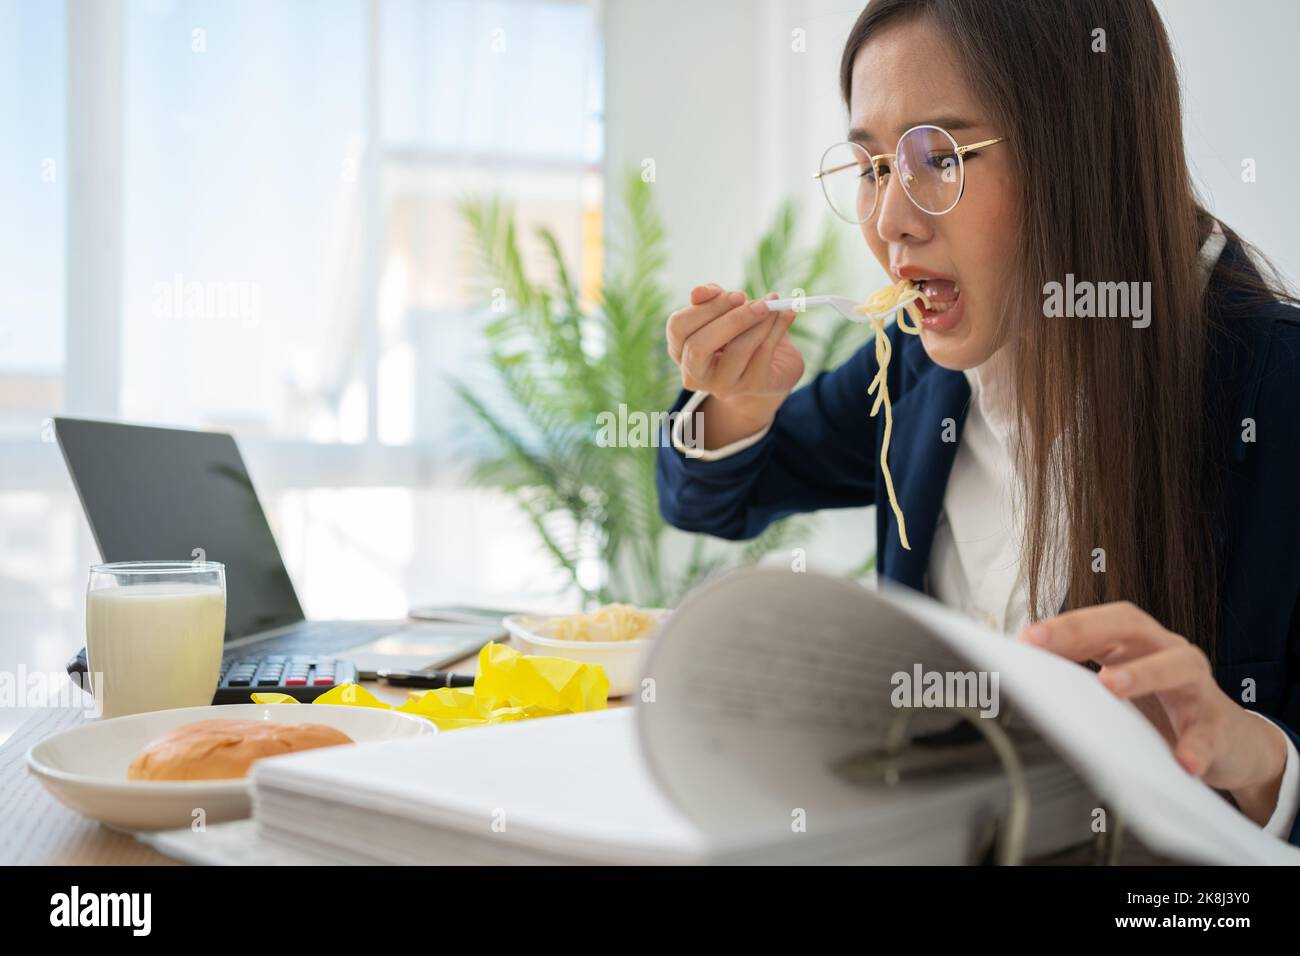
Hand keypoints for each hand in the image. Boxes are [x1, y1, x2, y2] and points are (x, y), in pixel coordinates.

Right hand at [666, 284, 803, 407]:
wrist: (771, 366)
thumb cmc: (740, 333)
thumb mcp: (724, 312)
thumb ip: (711, 299)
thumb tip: (699, 292)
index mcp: (680, 350)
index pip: (678, 327)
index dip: (706, 308)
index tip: (737, 295)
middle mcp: (694, 373)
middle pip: (699, 345)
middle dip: (732, 320)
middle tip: (759, 303)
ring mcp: (722, 385)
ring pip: (737, 350)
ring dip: (760, 322)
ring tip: (775, 306)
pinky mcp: (751, 387)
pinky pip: (763, 353)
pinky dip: (778, 328)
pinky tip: (787, 314)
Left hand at [1018, 602, 1288, 825]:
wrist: (1233, 744)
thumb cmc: (1166, 710)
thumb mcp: (1121, 691)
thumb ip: (1082, 680)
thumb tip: (1027, 679)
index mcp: (1139, 645)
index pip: (1100, 622)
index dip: (1064, 625)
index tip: (1026, 638)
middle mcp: (1169, 653)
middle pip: (1132, 626)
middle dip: (1086, 630)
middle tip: (1048, 646)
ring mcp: (1198, 687)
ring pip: (1177, 666)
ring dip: (1142, 673)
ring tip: (1111, 685)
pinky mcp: (1219, 725)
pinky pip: (1209, 733)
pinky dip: (1195, 745)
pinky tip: (1183, 760)